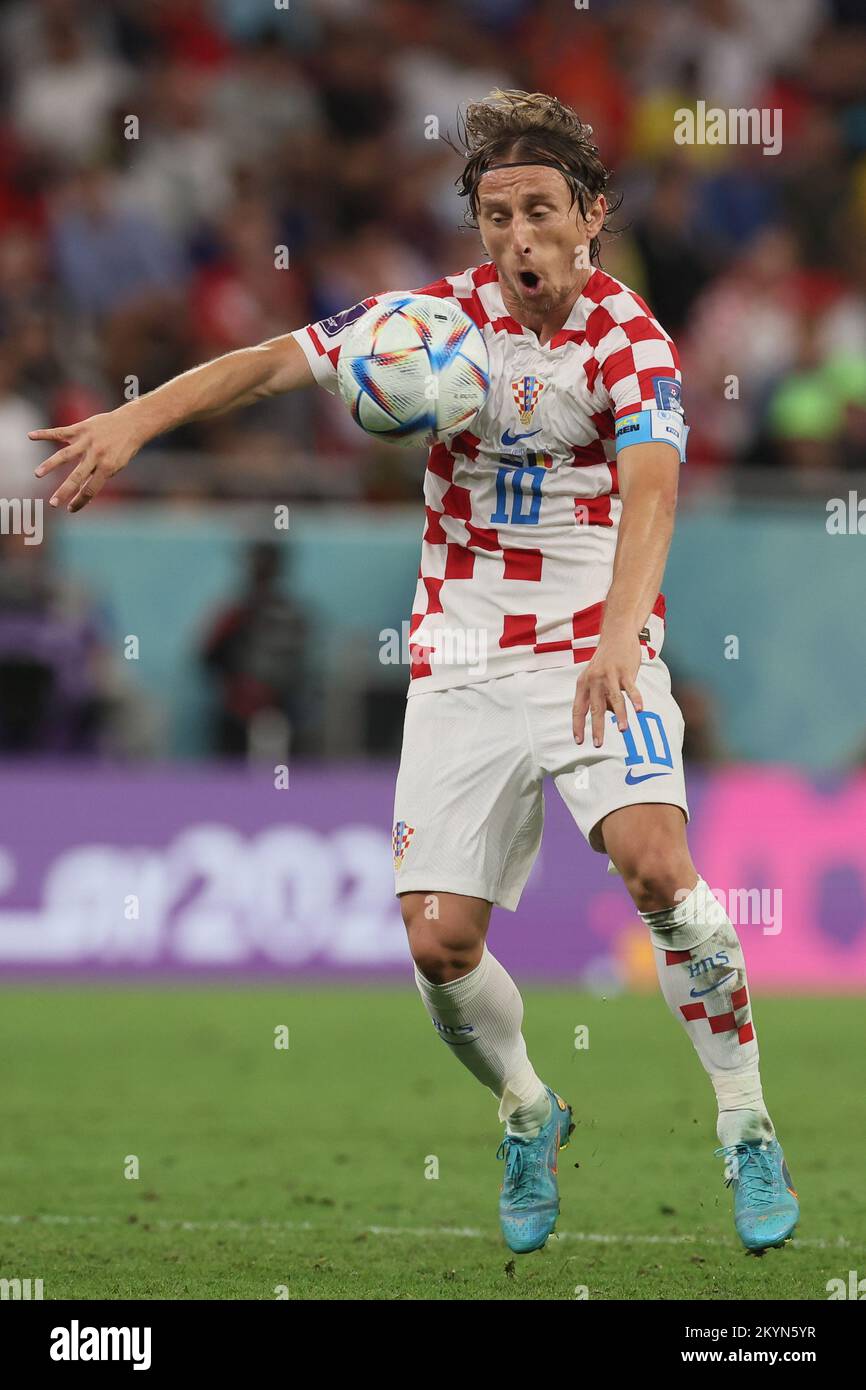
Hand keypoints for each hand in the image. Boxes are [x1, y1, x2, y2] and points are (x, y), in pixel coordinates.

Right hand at [30, 406, 144, 512]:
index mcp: (107, 467)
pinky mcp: (80, 428)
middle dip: (64, 491)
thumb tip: (85, 495)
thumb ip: (100, 477)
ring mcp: (87, 441)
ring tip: (37, 474)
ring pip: (65, 455)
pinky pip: (59, 432)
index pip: (91, 489)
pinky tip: (30, 436)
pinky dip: (44, 434)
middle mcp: (96, 455)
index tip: (70, 509)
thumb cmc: (123, 448)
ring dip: (50, 465)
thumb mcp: (117, 465)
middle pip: (77, 477)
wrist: (132, 423)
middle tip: (52, 504)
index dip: (80, 501)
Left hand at [572, 629, 642, 746]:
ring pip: (614, 700)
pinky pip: (631, 688)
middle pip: (595, 708)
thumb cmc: (606, 661)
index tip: (578, 741)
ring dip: (620, 716)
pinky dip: (635, 699)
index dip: (577, 725)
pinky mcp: (625, 671)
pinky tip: (640, 710)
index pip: (578, 709)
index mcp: (583, 684)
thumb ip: (601, 696)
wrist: (616, 635)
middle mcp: (594, 680)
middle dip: (597, 728)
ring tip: (623, 731)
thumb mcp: (596, 678)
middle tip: (598, 744)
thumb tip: (610, 715)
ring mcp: (610, 675)